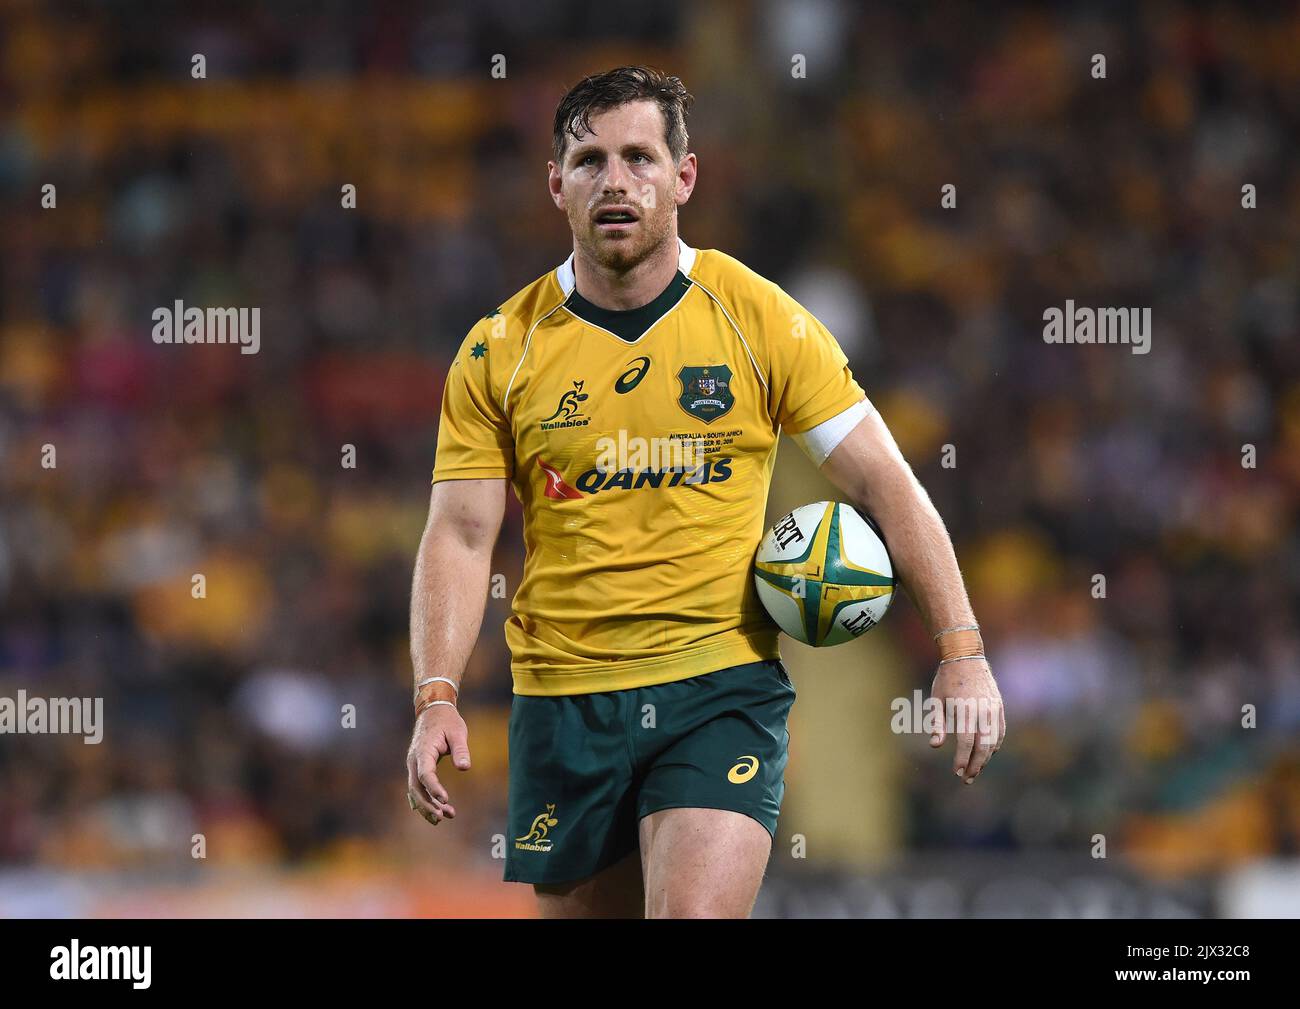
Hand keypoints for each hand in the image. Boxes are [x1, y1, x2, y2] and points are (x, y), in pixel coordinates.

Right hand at [406, 704, 471, 824]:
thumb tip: (465, 767)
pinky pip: (419, 787)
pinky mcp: (418, 768)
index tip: (446, 800)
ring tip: (446, 817)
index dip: (434, 788)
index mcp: (423, 751)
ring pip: (416, 790)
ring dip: (428, 805)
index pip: (425, 774)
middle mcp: (414, 760)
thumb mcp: (458, 732)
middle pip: (416, 787)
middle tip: (443, 816)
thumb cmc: (447, 721)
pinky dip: (427, 799)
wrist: (433, 712)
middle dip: (427, 804)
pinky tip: (440, 810)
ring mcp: (414, 765)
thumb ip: (460, 750)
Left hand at [928, 657, 1004, 783]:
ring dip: (985, 758)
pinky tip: (987, 754)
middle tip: (967, 779)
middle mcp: (982, 710)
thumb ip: (937, 724)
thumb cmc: (947, 679)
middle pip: (982, 746)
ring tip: (976, 771)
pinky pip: (1000, 731)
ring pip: (994, 741)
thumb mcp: (936, 699)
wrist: (966, 656)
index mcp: (965, 709)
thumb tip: (935, 745)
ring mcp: (994, 708)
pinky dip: (995, 745)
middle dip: (975, 765)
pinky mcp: (999, 707)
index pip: (965, 741)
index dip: (962, 759)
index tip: (956, 772)